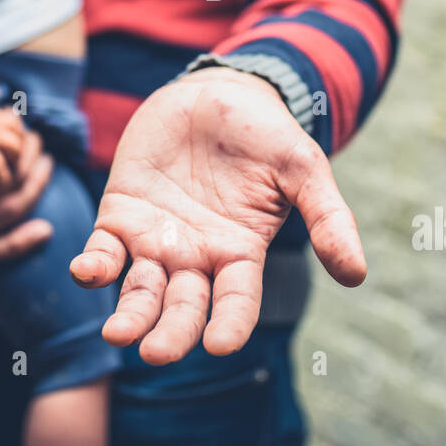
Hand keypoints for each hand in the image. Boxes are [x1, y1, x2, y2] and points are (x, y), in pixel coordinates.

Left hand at [69, 67, 366, 364]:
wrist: (216, 92)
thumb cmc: (265, 134)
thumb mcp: (304, 169)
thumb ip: (328, 219)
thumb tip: (358, 274)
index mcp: (240, 252)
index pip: (236, 301)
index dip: (229, 324)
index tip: (220, 346)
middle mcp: (196, 256)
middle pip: (183, 306)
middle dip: (170, 332)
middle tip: (156, 353)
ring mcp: (156, 239)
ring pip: (139, 290)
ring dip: (129, 314)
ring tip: (117, 334)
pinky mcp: (121, 214)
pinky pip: (103, 249)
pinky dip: (93, 266)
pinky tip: (86, 272)